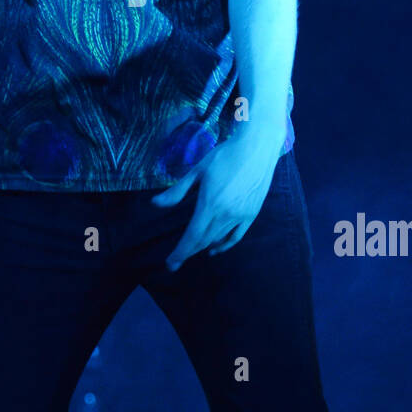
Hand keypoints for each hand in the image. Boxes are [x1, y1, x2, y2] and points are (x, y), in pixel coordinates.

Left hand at [151, 123, 282, 270]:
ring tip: (191, 250)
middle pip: (204, 241)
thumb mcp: (198, 171)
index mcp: (210, 204)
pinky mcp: (252, 214)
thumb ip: (177, 191)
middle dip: (188, 252)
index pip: (192, 236)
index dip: (180, 252)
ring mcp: (241, 215)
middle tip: (175, 261)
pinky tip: (214, 249)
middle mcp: (226, 214)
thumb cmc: (225, 155)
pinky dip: (224, 245)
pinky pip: (236, 236)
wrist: (257, 147)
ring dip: (203, 247)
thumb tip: (155, 203)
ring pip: (218, 239)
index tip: (170, 263)